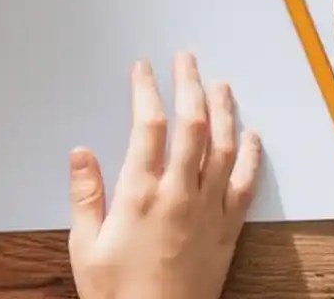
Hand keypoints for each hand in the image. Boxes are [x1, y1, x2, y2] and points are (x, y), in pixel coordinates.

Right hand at [68, 53, 262, 298]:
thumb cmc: (117, 296)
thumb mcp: (84, 247)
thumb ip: (84, 196)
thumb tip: (80, 153)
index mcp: (139, 194)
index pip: (146, 126)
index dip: (146, 91)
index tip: (143, 69)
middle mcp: (179, 194)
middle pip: (191, 125)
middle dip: (189, 85)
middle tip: (187, 59)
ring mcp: (208, 211)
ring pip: (224, 147)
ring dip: (224, 111)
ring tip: (221, 85)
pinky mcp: (227, 231)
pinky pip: (246, 185)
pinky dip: (252, 157)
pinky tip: (253, 137)